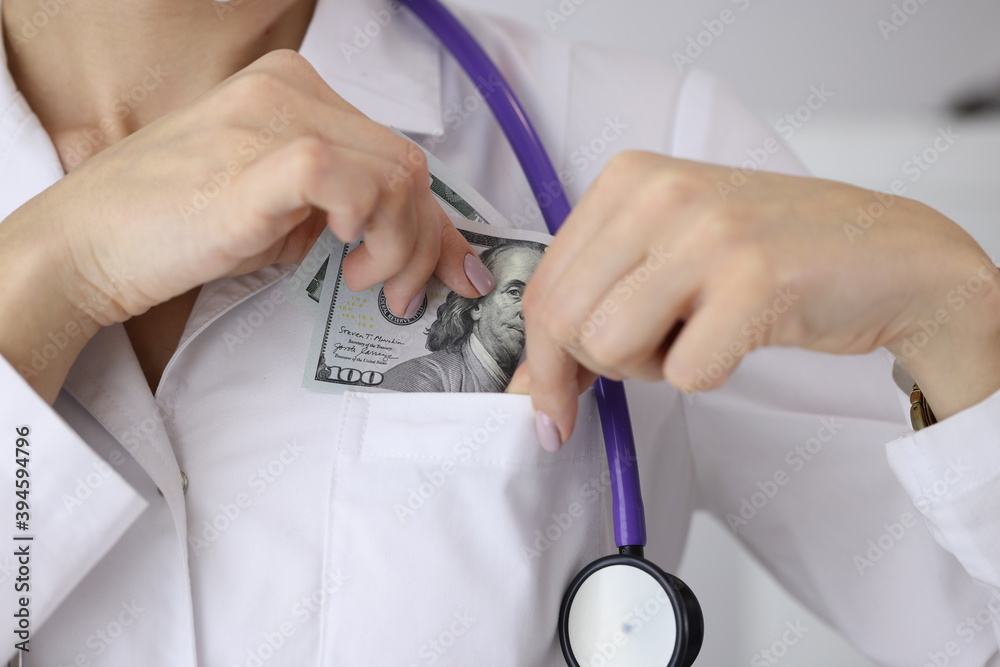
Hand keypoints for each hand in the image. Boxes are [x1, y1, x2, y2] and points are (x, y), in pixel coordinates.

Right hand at [0, 50, 489, 400]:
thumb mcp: (279, 210)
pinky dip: (365, 221)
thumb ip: (341, 208)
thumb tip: (414, 243)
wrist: (85, 245)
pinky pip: (343, 176)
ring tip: (362, 280)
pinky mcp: (253, 162)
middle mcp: (287, 94)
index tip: (451, 271)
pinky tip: (342, 250)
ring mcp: (269, 121)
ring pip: (396, 175)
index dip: (435, 221)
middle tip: (400, 292)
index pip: (394, 155)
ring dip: (400, 246)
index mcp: (292, 93)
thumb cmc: (173, 229)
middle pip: (409, 166)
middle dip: (425, 242)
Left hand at [509, 152, 999, 447]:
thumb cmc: (771, 256)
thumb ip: (594, 304)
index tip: (556, 398)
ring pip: (609, 347)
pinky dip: (707, 374)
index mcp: (628, 178)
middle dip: (593, 367)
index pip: (543, 286)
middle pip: (563, 320)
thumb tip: (528, 388)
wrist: (887, 254)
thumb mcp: (666, 255)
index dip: (543, 358)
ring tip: (697, 334)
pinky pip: (684, 373)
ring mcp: (708, 234)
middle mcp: (661, 194)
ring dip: (650, 368)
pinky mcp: (754, 282)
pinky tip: (738, 338)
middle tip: (649, 356)